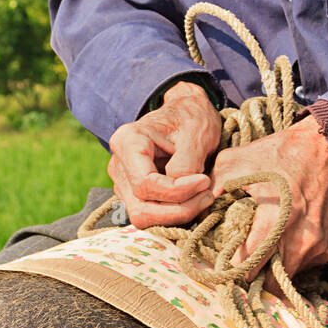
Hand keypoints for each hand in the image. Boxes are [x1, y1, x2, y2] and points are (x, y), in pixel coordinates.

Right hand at [107, 81, 221, 228]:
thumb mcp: (196, 133)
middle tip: (207, 196)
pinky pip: (152, 214)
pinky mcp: (136, 193)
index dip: (177, 191)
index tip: (205, 182)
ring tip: (204, 198)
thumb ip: (186, 164)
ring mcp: (125, 181)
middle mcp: (120, 165)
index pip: (145, 183)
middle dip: (178, 209)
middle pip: (141, 207)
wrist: (188, 111)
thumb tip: (180, 193)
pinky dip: (175, 213)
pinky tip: (195, 199)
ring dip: (177, 214)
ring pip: (145, 216)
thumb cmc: (191, 117)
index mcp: (128, 141)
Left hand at [208, 115, 327, 292]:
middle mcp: (301, 238)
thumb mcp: (238, 159)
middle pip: (270, 281)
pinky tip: (293, 233)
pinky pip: (309, 264)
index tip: (227, 266)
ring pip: (290, 274)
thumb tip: (199, 206)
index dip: (234, 270)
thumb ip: (213, 184)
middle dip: (256, 275)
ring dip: (278, 266)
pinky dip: (298, 256)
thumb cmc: (282, 153)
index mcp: (276, 218)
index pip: (250, 265)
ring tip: (272, 242)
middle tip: (247, 261)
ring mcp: (320, 245)